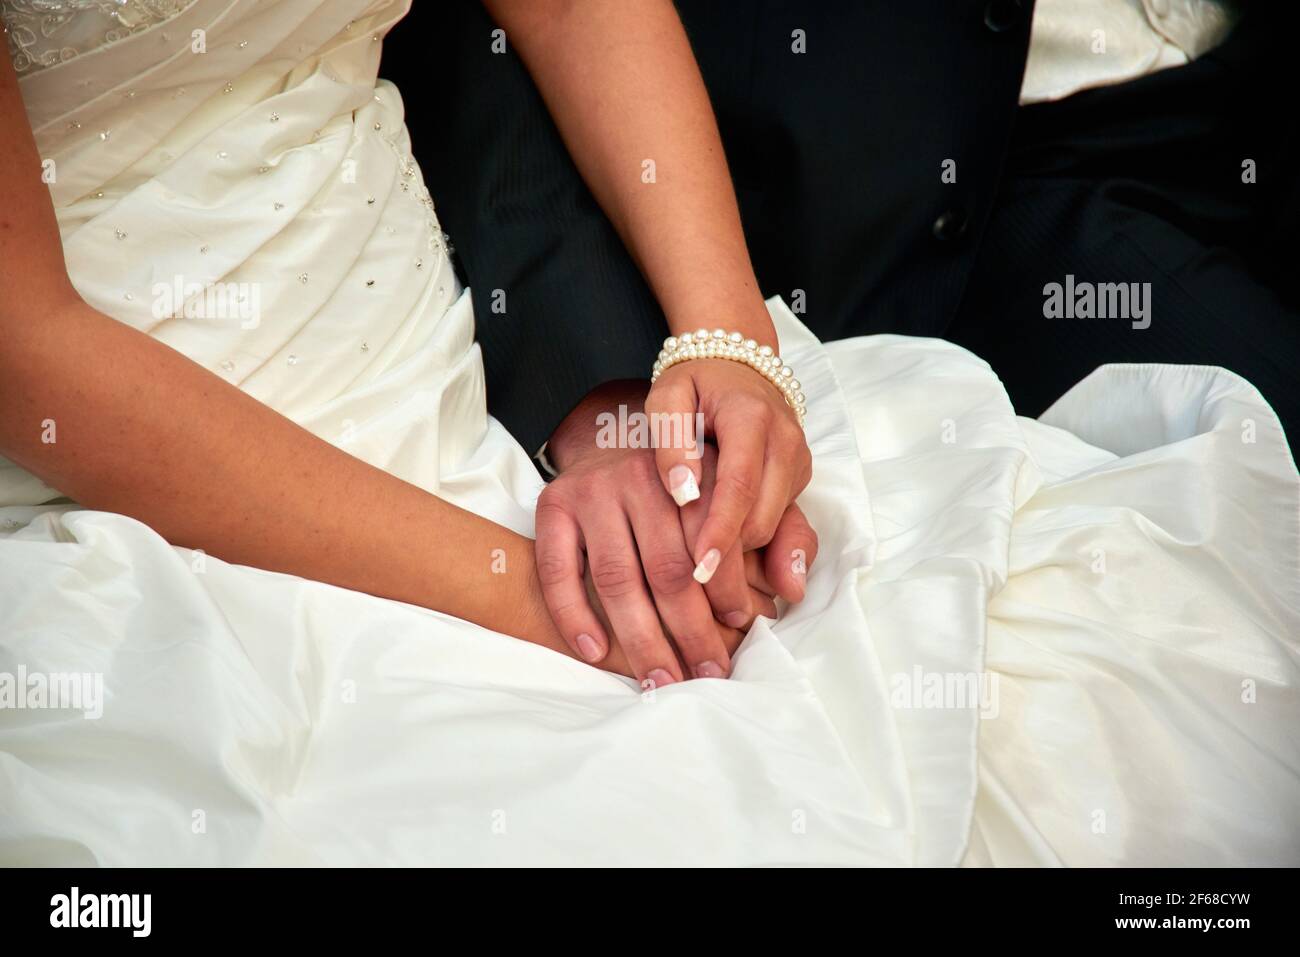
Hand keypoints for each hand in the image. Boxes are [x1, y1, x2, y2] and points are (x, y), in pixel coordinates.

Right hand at [536, 382, 792, 684]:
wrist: (610, 438)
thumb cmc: (689, 488)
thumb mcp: (744, 495)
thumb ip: (782, 537)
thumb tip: (793, 589)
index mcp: (696, 469)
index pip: (716, 539)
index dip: (730, 590)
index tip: (740, 630)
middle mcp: (642, 474)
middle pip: (667, 567)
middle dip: (690, 631)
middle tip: (705, 676)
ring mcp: (594, 490)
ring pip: (616, 576)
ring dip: (640, 638)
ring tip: (660, 681)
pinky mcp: (554, 504)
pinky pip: (559, 569)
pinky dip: (574, 614)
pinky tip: (596, 651)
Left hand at [645, 355, 812, 582]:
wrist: (739, 365)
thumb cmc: (695, 383)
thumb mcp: (668, 396)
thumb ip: (670, 439)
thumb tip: (683, 492)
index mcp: (751, 417)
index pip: (739, 486)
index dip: (720, 532)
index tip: (699, 570)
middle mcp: (785, 440)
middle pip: (762, 517)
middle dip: (730, 554)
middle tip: (691, 578)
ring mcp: (799, 460)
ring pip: (774, 527)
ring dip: (741, 552)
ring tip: (703, 563)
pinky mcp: (801, 476)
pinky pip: (782, 522)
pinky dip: (756, 542)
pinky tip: (731, 549)